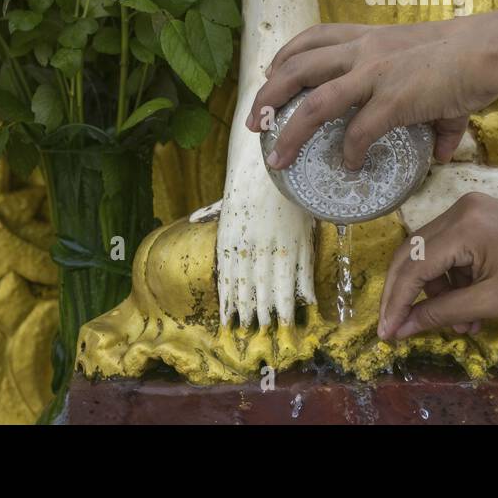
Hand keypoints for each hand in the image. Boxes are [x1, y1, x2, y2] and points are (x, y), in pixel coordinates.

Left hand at [215, 178, 315, 325]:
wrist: (273, 167)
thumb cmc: (252, 182)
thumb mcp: (228, 198)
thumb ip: (210, 213)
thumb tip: (191, 219)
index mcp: (234, 240)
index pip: (231, 279)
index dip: (232, 303)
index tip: (231, 322)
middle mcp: (255, 248)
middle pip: (254, 286)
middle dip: (255, 311)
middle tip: (256, 330)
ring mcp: (280, 246)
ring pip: (279, 283)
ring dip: (279, 307)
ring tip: (280, 325)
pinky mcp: (302, 240)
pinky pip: (304, 269)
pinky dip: (305, 287)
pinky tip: (307, 303)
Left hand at [247, 18, 497, 170]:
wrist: (485, 51)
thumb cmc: (466, 56)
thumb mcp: (435, 71)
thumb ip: (433, 116)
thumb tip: (441, 153)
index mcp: (370, 38)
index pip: (314, 36)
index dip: (286, 55)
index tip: (271, 73)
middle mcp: (363, 52)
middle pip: (297, 67)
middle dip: (269, 94)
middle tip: (256, 122)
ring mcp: (375, 75)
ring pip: (315, 102)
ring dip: (290, 131)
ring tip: (278, 156)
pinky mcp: (392, 100)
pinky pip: (359, 132)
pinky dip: (350, 151)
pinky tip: (351, 166)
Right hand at [377, 192, 497, 340]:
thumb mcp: (492, 301)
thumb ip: (442, 312)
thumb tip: (403, 327)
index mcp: (463, 227)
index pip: (413, 266)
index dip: (396, 302)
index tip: (386, 334)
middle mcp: (459, 209)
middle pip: (412, 254)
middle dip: (405, 295)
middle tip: (400, 329)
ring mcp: (469, 208)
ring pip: (431, 253)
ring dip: (435, 291)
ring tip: (458, 324)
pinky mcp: (479, 215)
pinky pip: (451, 248)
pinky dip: (452, 278)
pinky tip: (469, 306)